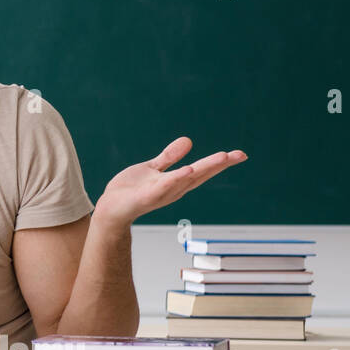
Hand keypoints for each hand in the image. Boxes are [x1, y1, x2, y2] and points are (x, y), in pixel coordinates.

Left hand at [94, 136, 246, 226]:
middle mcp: (173, 189)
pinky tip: (188, 170)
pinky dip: (176, 179)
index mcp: (176, 182)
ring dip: (204, 169)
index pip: (201, 170)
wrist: (110, 208)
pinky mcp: (145, 197)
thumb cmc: (130, 190)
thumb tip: (188, 140)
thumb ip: (169, 157)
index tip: (239, 155)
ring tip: (222, 157)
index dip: (220, 163)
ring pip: (185, 179)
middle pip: (199, 175)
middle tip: (239, 155)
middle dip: (219, 165)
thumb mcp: (152, 168)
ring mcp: (160, 194)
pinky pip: (162, 187)